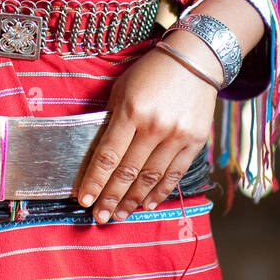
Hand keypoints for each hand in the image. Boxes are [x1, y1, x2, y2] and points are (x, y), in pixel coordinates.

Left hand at [75, 41, 218, 222]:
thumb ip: (111, 120)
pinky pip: (174, 175)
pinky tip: (146, 205)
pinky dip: (159, 193)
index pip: (108, 156)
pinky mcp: (195, 142)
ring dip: (132, 201)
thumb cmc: (151, 71)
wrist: (195, 60)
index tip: (84, 200)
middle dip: (111, 198)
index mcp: (131, 111)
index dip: (94, 181)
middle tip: (100, 218)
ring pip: (151, 179)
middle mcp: (154, 126)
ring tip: (119, 216)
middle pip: (128, 172)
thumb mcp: (122, 88)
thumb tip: (98, 153)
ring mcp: (177, 136)